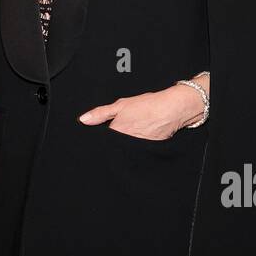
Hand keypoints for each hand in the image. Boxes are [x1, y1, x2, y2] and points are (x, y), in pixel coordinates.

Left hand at [78, 74, 208, 138]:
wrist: (172, 110)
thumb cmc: (147, 105)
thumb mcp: (121, 105)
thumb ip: (101, 113)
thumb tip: (83, 120)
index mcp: (116, 131)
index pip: (103, 140)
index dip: (101, 137)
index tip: (102, 133)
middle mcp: (125, 143)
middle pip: (114, 146)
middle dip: (113, 142)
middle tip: (123, 130)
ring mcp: (137, 148)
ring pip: (125, 149)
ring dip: (126, 144)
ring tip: (135, 131)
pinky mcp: (147, 150)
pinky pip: (137, 151)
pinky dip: (137, 146)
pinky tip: (142, 136)